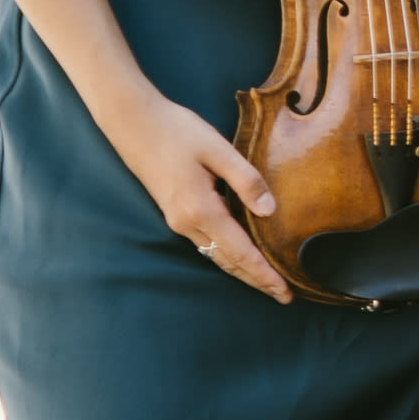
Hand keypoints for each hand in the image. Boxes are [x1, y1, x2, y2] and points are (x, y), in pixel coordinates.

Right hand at [112, 96, 290, 299]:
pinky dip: (227, 256)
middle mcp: (188, 223)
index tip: (285, 292)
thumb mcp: (218, 150)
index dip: (264, 274)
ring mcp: (178, 221)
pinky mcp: (174, 213)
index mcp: (201, 210)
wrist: (133, 123)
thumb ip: (246, 180)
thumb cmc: (176, 131)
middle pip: (228, 262)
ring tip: (267, 281)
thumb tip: (270, 211)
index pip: (241, 252)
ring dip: (242, 271)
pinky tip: (240, 255)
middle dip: (256, 281)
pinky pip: (206, 243)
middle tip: (284, 296)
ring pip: (216, 255)